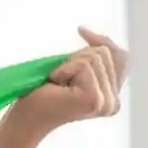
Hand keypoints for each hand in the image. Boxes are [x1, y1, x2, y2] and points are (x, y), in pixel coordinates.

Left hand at [8, 27, 130, 137]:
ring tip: (57, 82)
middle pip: (106, 53)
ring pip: (95, 56)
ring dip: (68, 64)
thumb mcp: (71, 68)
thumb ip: (90, 56)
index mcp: (112, 96)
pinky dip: (64, 69)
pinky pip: (84, 65)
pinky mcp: (94, 100)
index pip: (122, 57)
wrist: (24, 117)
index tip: (81, 31)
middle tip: (59, 78)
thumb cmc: (42, 92)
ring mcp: (106, 103)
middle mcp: (114, 103)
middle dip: (77, 58)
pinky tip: (55, 84)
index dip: (102, 40)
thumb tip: (85, 30)